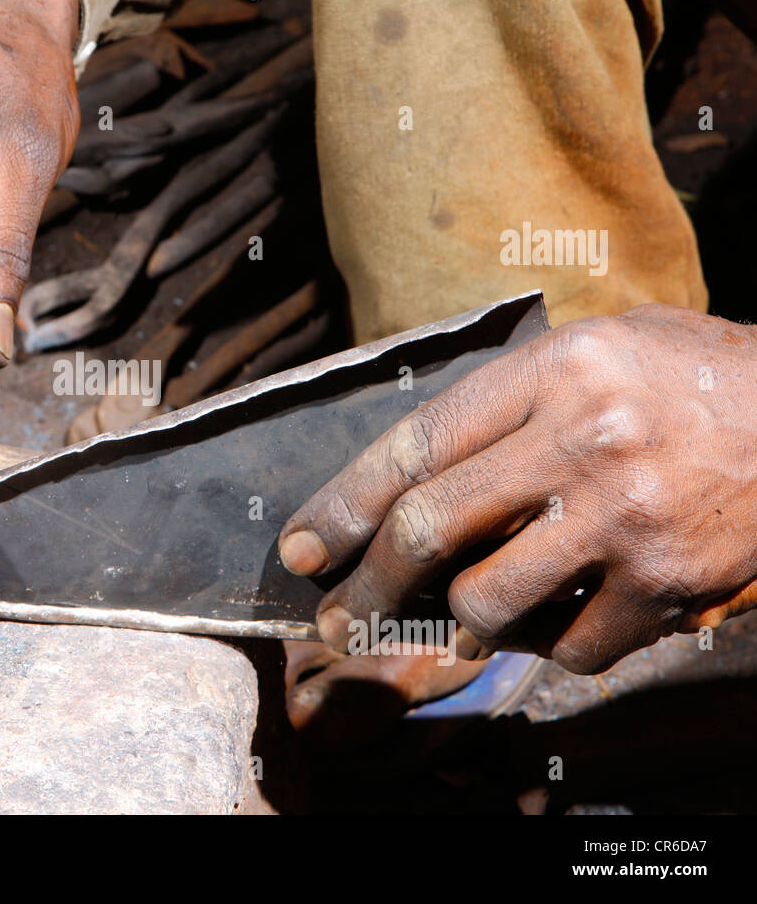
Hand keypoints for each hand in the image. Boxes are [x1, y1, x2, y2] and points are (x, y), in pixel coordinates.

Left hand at [278, 304, 756, 673]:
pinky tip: (554, 621)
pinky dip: (546, 645)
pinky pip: (568, 645)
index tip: (301, 548)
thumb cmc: (691, 377)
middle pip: (431, 527)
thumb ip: (504, 397)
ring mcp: (627, 518)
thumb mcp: (596, 347)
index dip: (342, 504)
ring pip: (488, 599)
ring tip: (456, 621)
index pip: (414, 444)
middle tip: (337, 616)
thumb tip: (408, 469)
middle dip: (368, 583)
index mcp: (554, 370)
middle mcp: (584, 440)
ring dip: (457, 623)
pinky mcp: (669, 585)